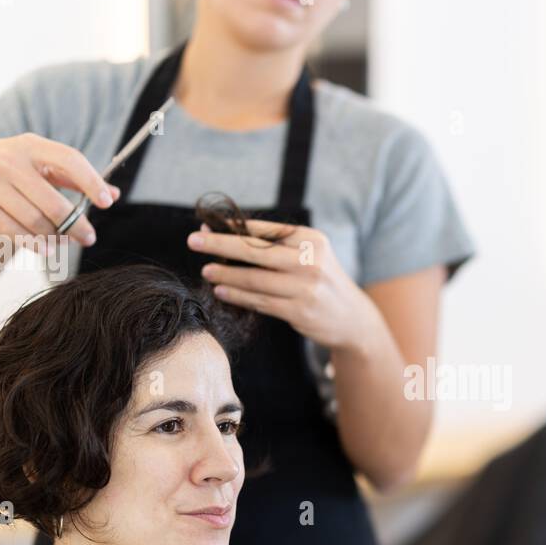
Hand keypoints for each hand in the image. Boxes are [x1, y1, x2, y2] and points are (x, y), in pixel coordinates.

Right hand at [0, 134, 119, 245]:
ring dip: (55, 237)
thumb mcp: (37, 161)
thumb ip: (73, 177)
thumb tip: (113, 194)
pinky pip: (11, 229)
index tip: (106, 202)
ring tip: (65, 243)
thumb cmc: (8, 165)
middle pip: (53, 202)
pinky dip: (33, 243)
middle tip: (89, 238)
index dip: (90, 181)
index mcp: (31, 145)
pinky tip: (47, 249)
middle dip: (76, 224)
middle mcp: (10, 160)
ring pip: (34, 220)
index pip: (69, 159)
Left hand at [190, 220, 379, 352]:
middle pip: (255, 251)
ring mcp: (305, 287)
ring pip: (254, 279)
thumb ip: (277, 246)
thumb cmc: (322, 281)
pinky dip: (238, 296)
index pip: (265, 230)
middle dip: (220, 245)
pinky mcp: (298, 311)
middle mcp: (310, 261)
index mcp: (311, 240)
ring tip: (206, 272)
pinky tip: (222, 292)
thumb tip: (228, 233)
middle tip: (193, 241)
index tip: (206, 225)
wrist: (352, 318)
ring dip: (225, 275)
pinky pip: (259, 301)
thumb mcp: (311, 255)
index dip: (232, 228)